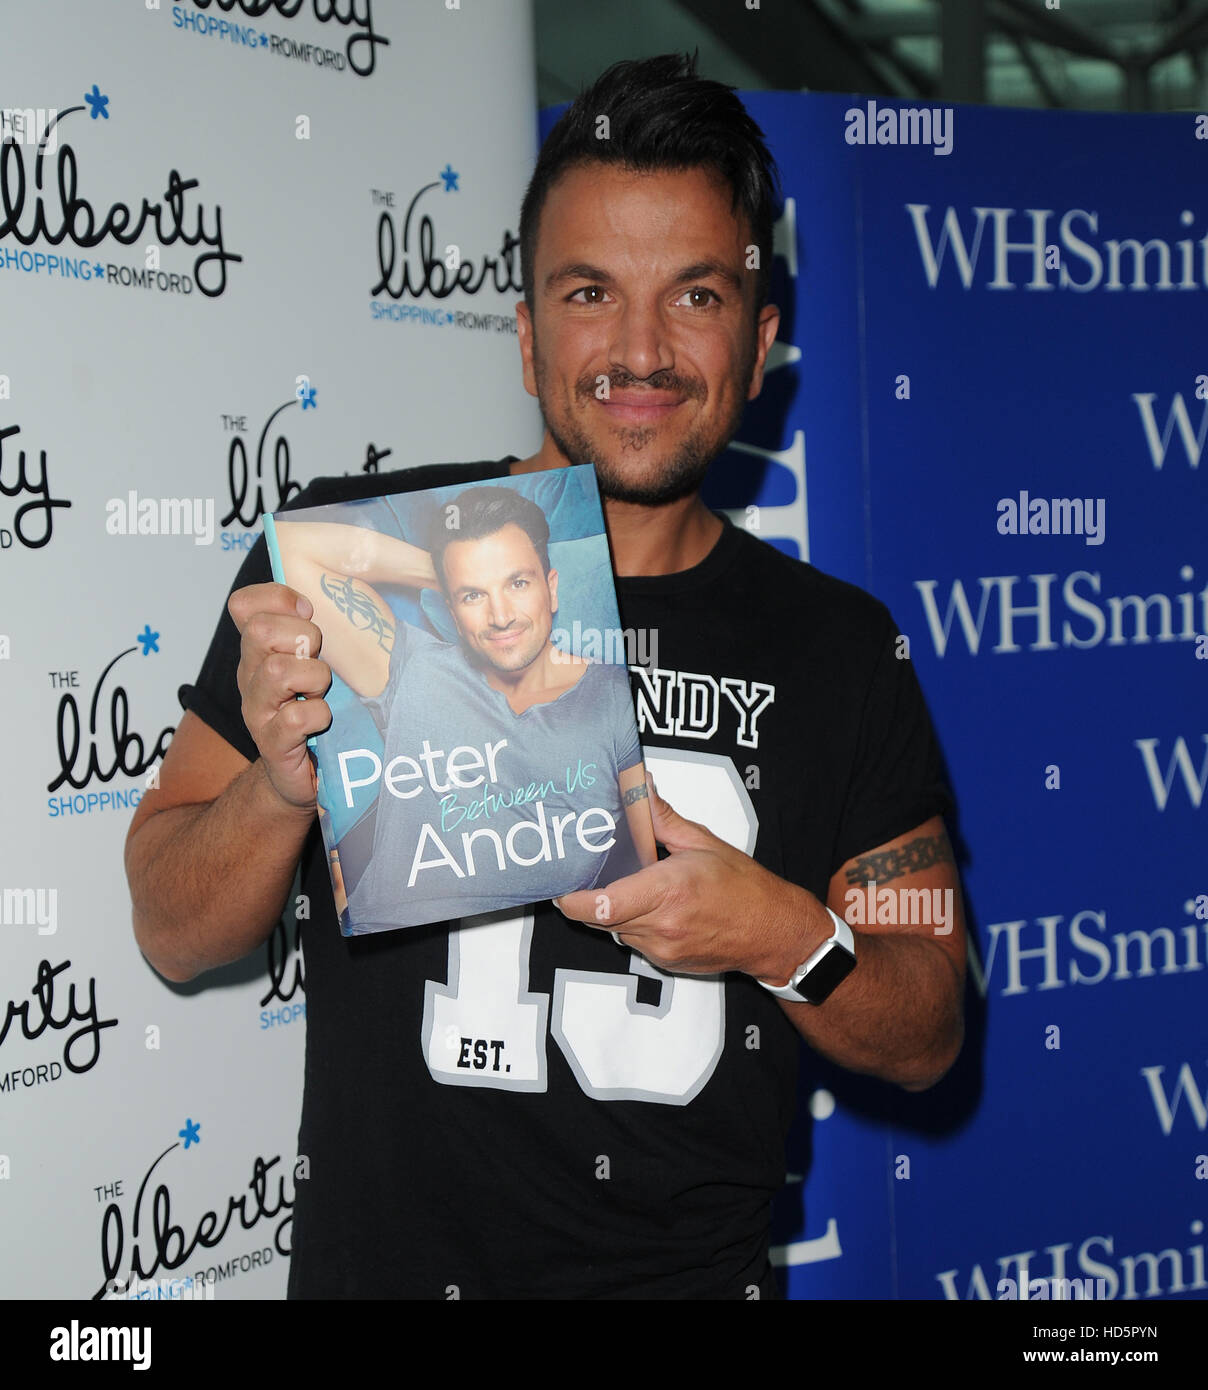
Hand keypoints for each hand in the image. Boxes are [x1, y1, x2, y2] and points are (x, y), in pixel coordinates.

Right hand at [227, 582, 330, 811]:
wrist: (304, 774)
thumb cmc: (315, 711)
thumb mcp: (314, 663)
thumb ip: (314, 632)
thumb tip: (331, 596)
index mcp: (259, 652)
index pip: (244, 605)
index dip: (278, 598)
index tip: (308, 613)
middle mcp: (250, 676)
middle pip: (259, 631)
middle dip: (303, 638)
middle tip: (319, 661)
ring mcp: (257, 711)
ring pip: (278, 671)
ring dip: (314, 678)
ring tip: (321, 693)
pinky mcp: (273, 744)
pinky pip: (295, 718)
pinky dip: (318, 716)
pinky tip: (322, 723)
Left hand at [554, 776, 825, 981]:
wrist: (774, 933)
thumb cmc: (745, 888)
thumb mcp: (703, 842)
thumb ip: (661, 817)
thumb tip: (639, 787)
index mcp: (668, 891)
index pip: (602, 904)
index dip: (572, 897)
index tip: (559, 882)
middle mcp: (661, 925)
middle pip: (598, 917)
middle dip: (588, 896)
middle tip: (585, 871)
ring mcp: (662, 949)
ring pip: (613, 930)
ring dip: (612, 909)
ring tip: (628, 884)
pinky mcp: (665, 963)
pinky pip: (632, 941)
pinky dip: (632, 923)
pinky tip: (649, 905)